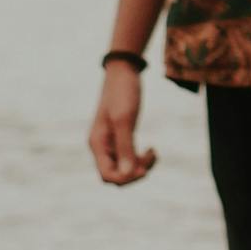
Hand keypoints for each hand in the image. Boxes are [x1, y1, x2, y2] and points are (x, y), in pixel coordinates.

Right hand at [88, 62, 157, 184]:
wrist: (124, 71)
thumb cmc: (122, 92)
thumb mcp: (125, 119)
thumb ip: (125, 147)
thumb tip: (128, 174)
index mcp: (98, 144)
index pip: (107, 176)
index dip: (126, 178)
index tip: (143, 168)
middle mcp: (102, 146)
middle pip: (116, 176)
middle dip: (134, 173)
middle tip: (150, 158)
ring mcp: (110, 142)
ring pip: (124, 168)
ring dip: (140, 166)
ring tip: (153, 152)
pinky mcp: (121, 137)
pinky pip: (129, 158)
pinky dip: (141, 158)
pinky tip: (151, 149)